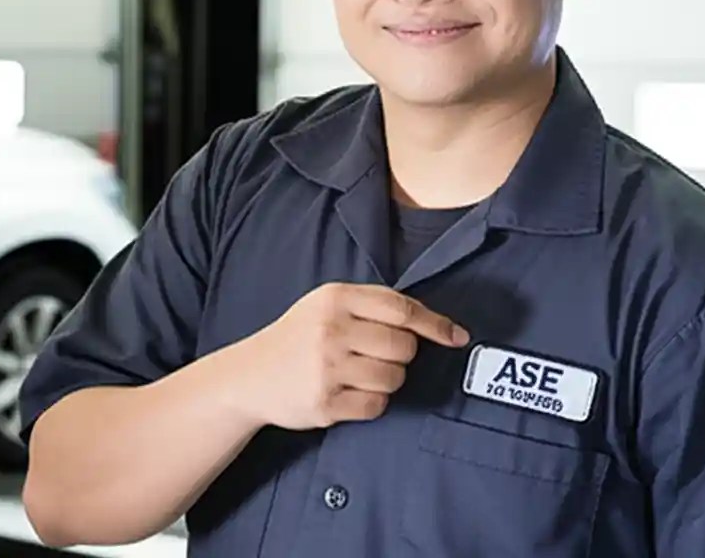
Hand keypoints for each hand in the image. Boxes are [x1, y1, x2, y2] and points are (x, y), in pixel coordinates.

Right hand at [225, 283, 469, 430]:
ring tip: (360, 374)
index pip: (401, 308)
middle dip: (402, 355)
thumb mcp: (326, 305)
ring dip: (388, 380)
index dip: (435, 324)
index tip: (455, 336)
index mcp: (334, 298)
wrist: (249, 376)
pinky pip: (376, 406)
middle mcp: (330, 330)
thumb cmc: (298, 337)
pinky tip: (350, 393)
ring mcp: (326, 368)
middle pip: (403, 346)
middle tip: (380, 356)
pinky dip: (373, 402)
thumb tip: (439, 326)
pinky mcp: (324, 403)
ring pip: (394, 378)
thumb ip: (373, 306)